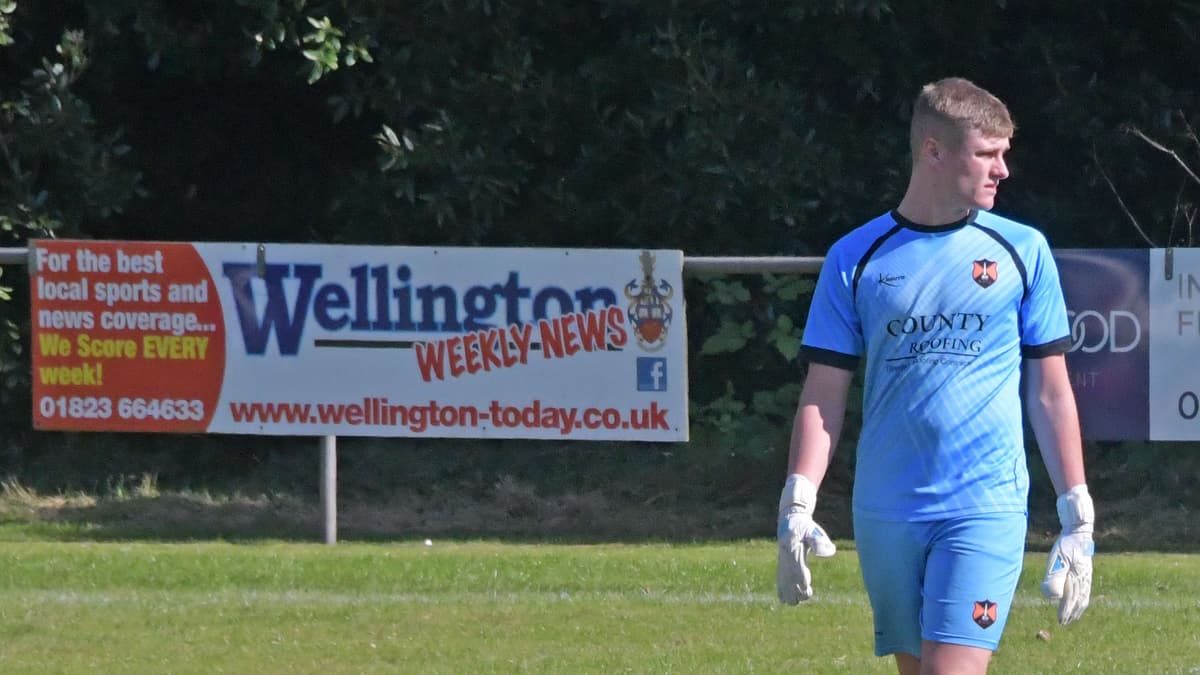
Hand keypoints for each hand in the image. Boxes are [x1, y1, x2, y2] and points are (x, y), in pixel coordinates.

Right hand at [776, 474, 835, 603]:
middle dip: (797, 590)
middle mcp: (785, 557)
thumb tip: (830, 552)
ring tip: (800, 598)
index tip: (807, 588)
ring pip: (782, 582)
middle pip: (788, 579)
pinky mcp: (782, 566)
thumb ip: (820, 541)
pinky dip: (783, 591)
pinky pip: (779, 581)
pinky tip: (787, 600)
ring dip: (790, 593)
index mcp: (792, 549)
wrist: (790, 520)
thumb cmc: (804, 526)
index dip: (801, 580)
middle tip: (807, 594)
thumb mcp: (813, 530)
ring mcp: (782, 562)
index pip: (796, 568)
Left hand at [1041, 484, 1094, 624]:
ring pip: (1084, 593)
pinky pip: (1085, 585)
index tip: (1061, 621)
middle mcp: (1084, 577)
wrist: (1079, 526)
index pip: (1071, 599)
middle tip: (1066, 622)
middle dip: (1073, 611)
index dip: (1066, 611)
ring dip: (1078, 605)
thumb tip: (1054, 598)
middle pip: (1079, 599)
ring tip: (1074, 613)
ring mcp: (1086, 572)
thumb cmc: (1067, 543)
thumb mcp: (1058, 560)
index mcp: (1077, 578)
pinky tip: (1078, 594)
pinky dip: (1082, 594)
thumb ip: (1055, 578)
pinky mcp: (1084, 566)